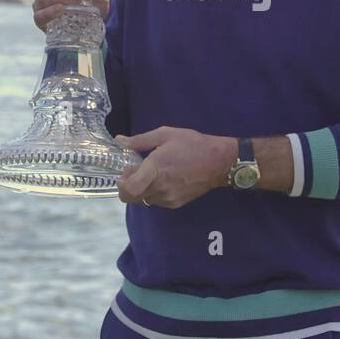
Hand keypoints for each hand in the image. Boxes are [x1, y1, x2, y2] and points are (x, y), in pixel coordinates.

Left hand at [114, 127, 235, 208]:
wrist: (219, 162)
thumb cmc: (192, 144)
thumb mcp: (165, 134)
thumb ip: (140, 140)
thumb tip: (119, 140)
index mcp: (155, 169)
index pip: (129, 190)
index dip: (122, 183)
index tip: (127, 171)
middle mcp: (160, 188)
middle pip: (131, 198)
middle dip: (128, 186)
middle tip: (136, 171)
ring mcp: (168, 198)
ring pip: (143, 200)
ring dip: (141, 189)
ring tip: (152, 174)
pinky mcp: (176, 204)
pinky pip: (156, 201)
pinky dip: (153, 193)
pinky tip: (164, 179)